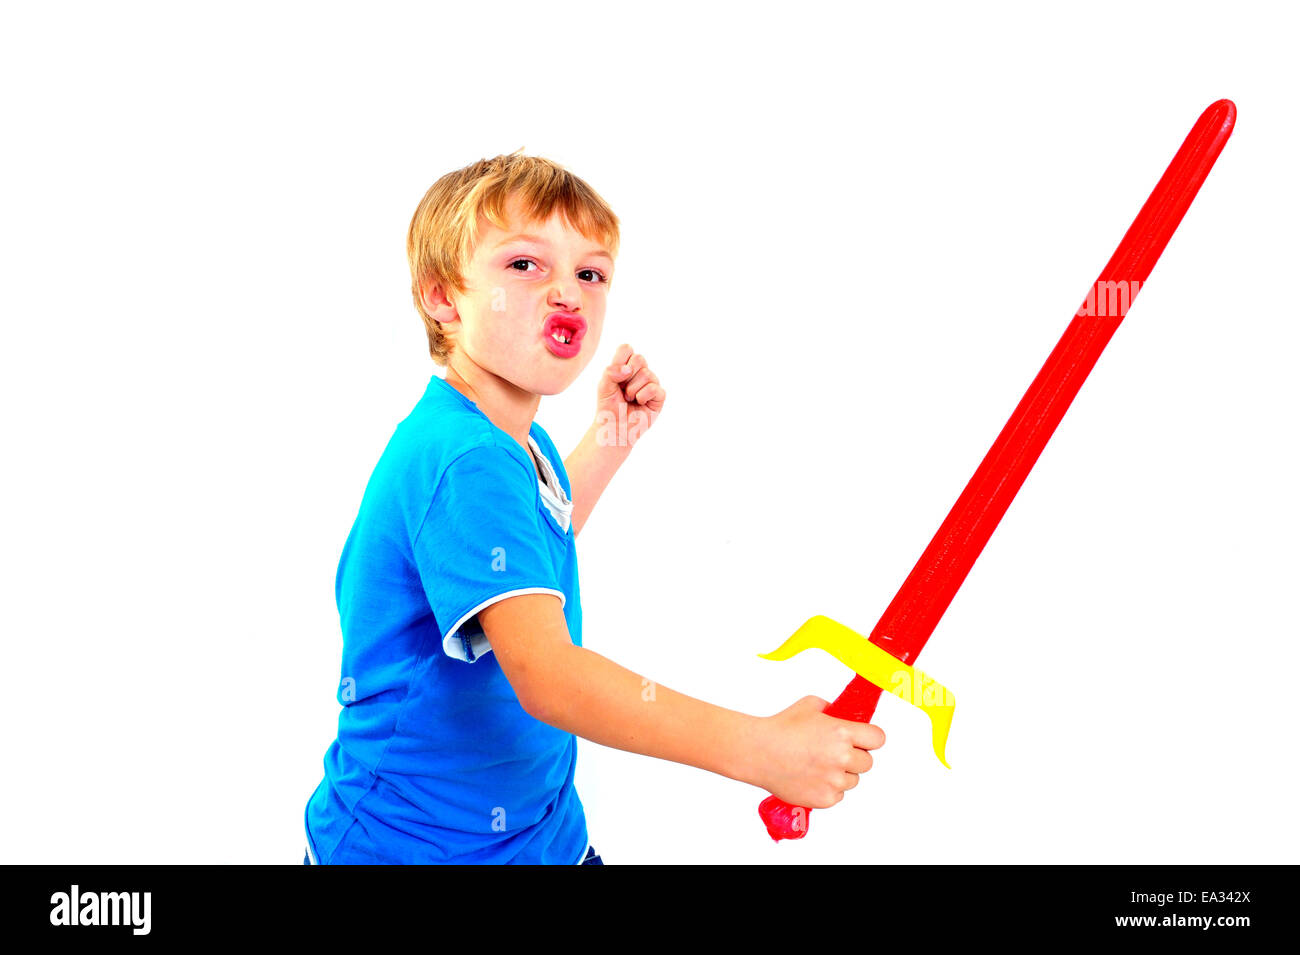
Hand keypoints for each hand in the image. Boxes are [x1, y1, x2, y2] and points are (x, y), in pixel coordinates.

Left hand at [595, 344, 665, 449]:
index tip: (615, 377)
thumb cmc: (608, 406)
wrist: (614, 427)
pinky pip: (654, 388)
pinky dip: (642, 396)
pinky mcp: (659, 397)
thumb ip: (611, 371)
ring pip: (647, 373)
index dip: (620, 361)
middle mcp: (641, 372)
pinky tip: (640, 403)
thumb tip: (628, 369)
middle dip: (627, 376)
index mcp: (627, 366)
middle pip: (639, 358)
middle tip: (623, 390)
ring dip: (633, 390)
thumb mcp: (604, 385)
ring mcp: (652, 384)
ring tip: (630, 399)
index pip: (627, 349)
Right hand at [753, 696, 884, 808]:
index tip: (863, 739)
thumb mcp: (811, 705)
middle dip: (854, 757)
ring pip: (853, 780)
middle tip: (834, 753)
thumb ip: (833, 710)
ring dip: (841, 774)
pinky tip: (811, 777)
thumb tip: (845, 716)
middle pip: (867, 762)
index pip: (878, 739)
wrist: (758, 752)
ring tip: (818, 765)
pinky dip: (828, 788)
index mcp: (842, 732)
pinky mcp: (825, 799)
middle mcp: (842, 757)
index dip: (870, 738)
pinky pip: (838, 795)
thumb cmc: (781, 727)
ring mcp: (833, 781)